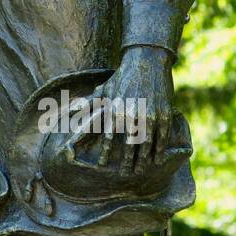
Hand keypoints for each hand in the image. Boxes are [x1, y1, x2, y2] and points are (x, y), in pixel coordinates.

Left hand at [67, 45, 175, 173]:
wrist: (146, 61)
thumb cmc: (122, 77)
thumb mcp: (104, 89)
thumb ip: (90, 104)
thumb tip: (71, 111)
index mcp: (115, 110)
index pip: (110, 138)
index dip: (107, 153)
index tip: (104, 165)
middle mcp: (132, 114)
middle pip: (130, 146)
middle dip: (128, 162)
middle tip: (126, 174)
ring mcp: (150, 115)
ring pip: (147, 144)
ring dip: (145, 159)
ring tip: (142, 170)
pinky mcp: (164, 113)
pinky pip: (162, 136)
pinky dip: (160, 149)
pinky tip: (158, 158)